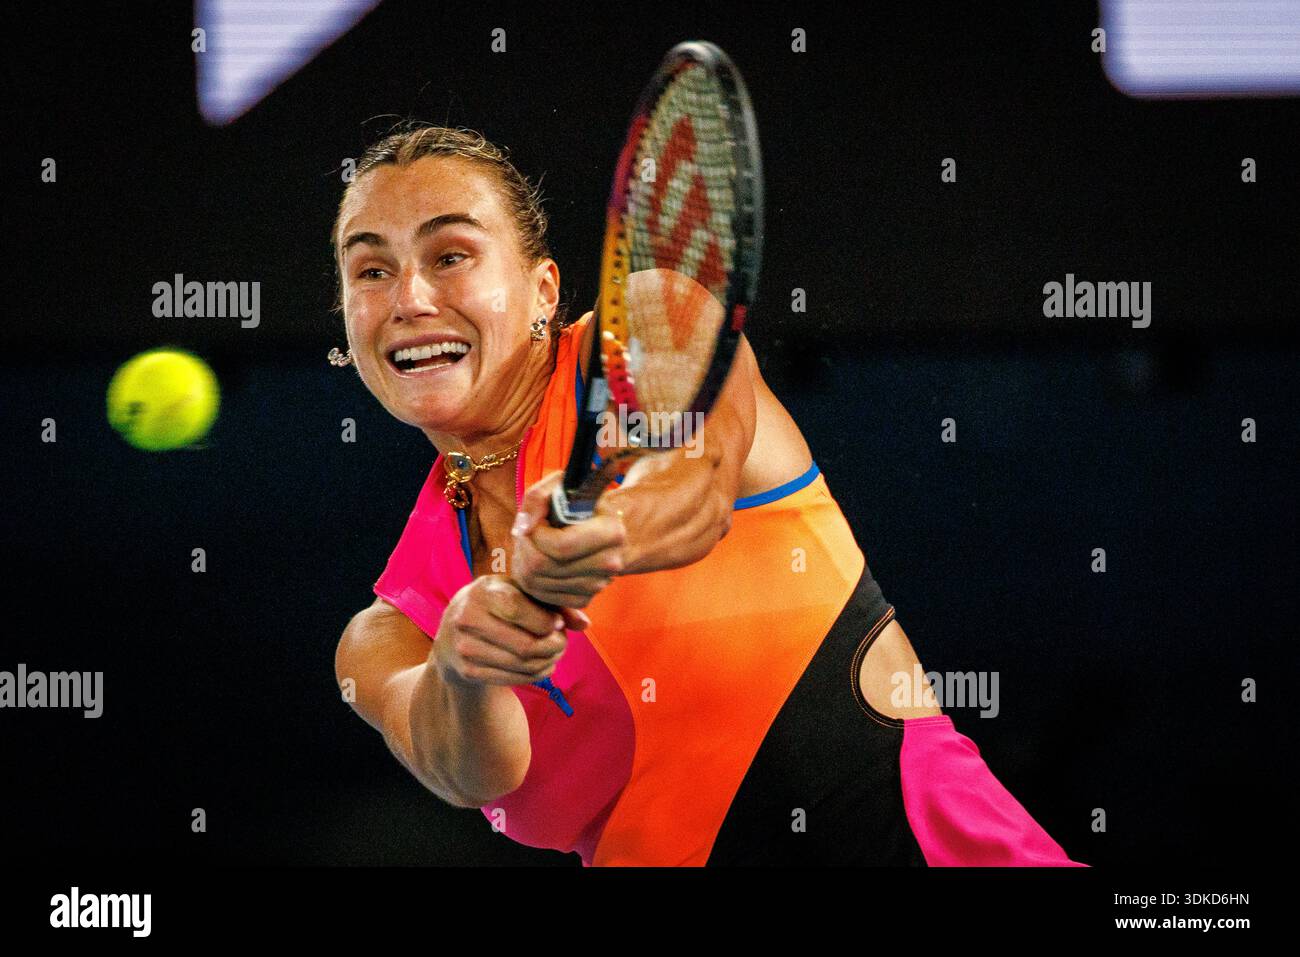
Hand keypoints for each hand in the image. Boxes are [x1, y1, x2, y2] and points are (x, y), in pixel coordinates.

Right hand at [433, 575, 588, 687]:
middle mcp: (467, 618)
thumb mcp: (519, 593)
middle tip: (562, 643)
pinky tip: (543, 665)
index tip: (557, 624)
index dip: (546, 621)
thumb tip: (585, 624)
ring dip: (548, 662)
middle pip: (525, 645)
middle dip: (554, 647)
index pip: (519, 610)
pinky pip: (514, 678)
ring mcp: (465, 647)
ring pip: (522, 665)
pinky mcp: (469, 671)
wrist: (453, 635)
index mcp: (482, 592)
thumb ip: (553, 603)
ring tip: (555, 654)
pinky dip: (536, 675)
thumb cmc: (498, 606)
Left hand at [510, 470, 627, 608]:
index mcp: (612, 532)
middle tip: (528, 534)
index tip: (536, 522)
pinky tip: (539, 561)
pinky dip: (533, 579)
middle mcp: (609, 563)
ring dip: (525, 562)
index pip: (561, 546)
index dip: (537, 534)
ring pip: (538, 582)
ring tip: (533, 545)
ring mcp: (597, 585)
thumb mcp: (558, 487)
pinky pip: (544, 595)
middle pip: (544, 566)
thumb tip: (524, 528)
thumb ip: (537, 498)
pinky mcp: (583, 599)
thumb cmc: (577, 504)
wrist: (598, 528)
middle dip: (526, 548)